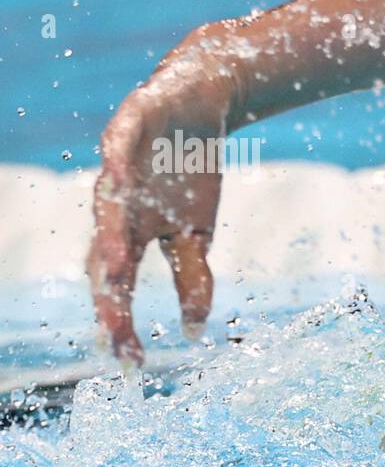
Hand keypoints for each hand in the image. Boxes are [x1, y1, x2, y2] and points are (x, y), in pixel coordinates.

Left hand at [87, 25, 235, 362]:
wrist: (197, 102)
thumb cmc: (188, 172)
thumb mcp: (197, 231)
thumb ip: (193, 279)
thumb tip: (195, 331)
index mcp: (130, 237)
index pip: (120, 288)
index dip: (123, 325)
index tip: (134, 365)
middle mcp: (116, 209)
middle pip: (105, 258)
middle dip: (109, 297)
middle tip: (115, 335)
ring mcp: (119, 169)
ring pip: (107, 209)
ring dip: (107, 241)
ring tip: (112, 273)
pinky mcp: (128, 128)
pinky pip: (118, 149)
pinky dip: (117, 165)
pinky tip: (117, 180)